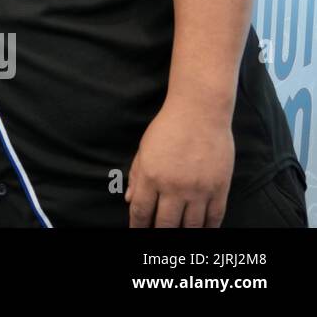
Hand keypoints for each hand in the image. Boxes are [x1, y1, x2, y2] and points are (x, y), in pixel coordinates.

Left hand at [126, 103, 233, 226]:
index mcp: (151, 176)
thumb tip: (129, 200)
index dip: (137, 226)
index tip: (136, 232)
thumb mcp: (144, 149)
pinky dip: (208, 228)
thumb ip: (136, 176)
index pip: (141, 211)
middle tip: (156, 236)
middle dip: (158, 233)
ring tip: (178, 235)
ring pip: (190, 225)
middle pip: (165, 224)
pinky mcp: (219, 188)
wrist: (200, 112)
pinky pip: (214, 217)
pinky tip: (202, 231)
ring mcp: (198, 189)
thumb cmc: (168, 127)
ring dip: (182, 234)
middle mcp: (173, 187)